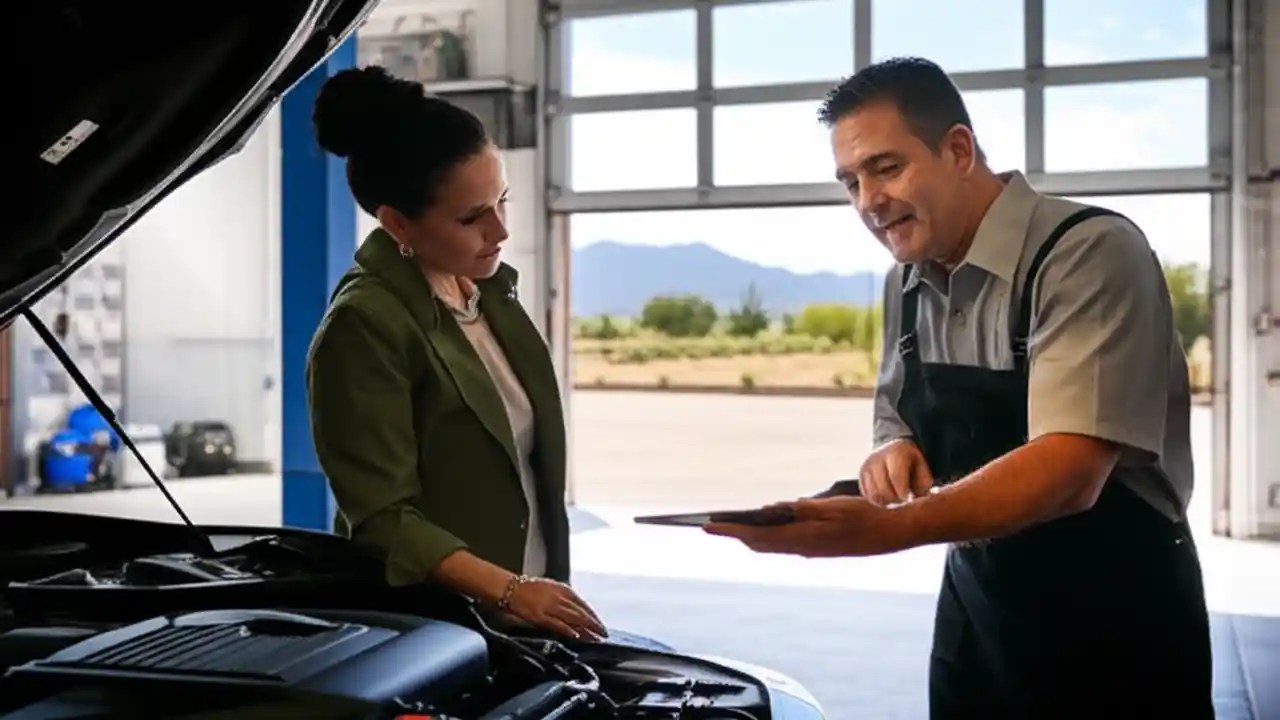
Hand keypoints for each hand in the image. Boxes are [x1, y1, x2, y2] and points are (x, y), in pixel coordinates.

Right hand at [505, 577, 607, 640]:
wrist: (509, 588)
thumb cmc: (527, 587)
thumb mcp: (549, 587)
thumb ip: (563, 596)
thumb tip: (575, 607)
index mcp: (562, 589)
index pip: (582, 603)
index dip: (592, 615)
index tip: (600, 624)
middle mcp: (558, 597)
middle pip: (580, 612)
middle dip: (593, 624)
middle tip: (603, 634)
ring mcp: (549, 607)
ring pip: (572, 619)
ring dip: (585, 629)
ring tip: (595, 638)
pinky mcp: (539, 616)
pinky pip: (556, 624)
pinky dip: (567, 630)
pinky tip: (576, 636)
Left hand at [703, 497, 906, 556]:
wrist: (895, 532)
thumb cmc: (866, 514)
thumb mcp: (834, 506)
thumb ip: (803, 509)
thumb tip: (771, 509)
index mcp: (805, 536)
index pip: (757, 535)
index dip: (731, 530)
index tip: (708, 526)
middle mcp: (804, 548)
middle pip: (759, 544)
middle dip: (734, 535)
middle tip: (711, 526)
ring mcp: (811, 551)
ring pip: (771, 547)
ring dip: (749, 538)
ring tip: (730, 527)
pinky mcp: (818, 549)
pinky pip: (784, 545)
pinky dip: (767, 538)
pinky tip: (762, 530)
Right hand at [860, 438, 932, 507]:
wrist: (892, 449)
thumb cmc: (911, 463)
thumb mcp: (922, 469)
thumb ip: (923, 484)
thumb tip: (920, 500)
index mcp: (896, 452)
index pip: (896, 476)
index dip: (903, 492)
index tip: (909, 499)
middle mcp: (877, 457)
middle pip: (883, 488)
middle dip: (895, 499)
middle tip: (903, 500)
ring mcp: (866, 466)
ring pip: (874, 494)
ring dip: (886, 502)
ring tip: (895, 499)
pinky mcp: (861, 475)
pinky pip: (867, 495)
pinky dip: (878, 500)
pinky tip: (887, 497)